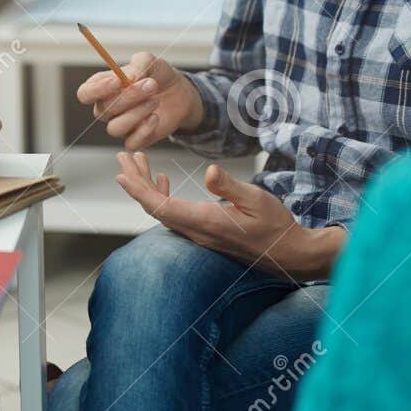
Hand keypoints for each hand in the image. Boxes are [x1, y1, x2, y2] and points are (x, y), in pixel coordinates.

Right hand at [76, 52, 204, 149]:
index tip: (118, 81)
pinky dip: (144, 131)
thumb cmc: (158, 75)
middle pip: (103, 110)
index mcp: (102, 87)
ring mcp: (120, 125)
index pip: (85, 93)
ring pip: (115, 128)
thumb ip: (137, 66)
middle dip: (128, 97)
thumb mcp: (149, 62)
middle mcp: (107, 109)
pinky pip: (130, 143)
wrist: (179, 92)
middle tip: (151, 84)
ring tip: (155, 101)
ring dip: (137, 114)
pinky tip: (155, 118)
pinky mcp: (135, 139)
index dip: (97, 90)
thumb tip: (127, 79)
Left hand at [113, 151, 341, 280]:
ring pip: (162, 210)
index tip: (121, 174)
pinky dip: (162, 194)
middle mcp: (196, 231)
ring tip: (137, 161)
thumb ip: (230, 186)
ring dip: (146, 186)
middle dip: (135, 181)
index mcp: (206, 221)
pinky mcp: (203, 233)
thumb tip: (209, 171)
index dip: (139, 190)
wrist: (288, 254)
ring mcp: (198, 234)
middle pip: (155, 207)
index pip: (161, 206)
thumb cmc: (276, 225)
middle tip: (122, 156)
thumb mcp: (257, 199)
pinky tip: (163, 180)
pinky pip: (173, 214)